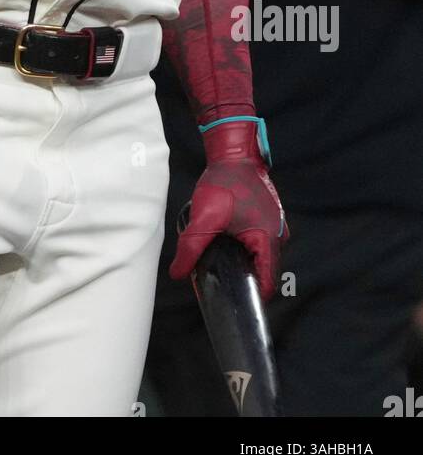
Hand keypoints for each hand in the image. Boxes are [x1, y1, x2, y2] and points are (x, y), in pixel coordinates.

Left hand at [169, 118, 288, 301]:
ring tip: (219, 262)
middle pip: (263, 273)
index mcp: (269, 241)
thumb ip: (191, 248)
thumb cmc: (224, 182)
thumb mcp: (203, 217)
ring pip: (260, 258)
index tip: (229, 300)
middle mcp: (278, 237)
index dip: (249, 296)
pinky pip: (259, 244)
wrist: (235, 154)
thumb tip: (177, 274)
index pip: (266, 285)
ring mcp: (276, 228)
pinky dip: (245, 249)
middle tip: (217, 280)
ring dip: (243, 263)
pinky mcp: (269, 221)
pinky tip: (226, 245)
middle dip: (242, 279)